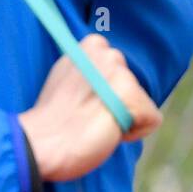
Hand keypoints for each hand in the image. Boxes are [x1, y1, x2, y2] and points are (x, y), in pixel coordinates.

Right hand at [18, 33, 162, 181]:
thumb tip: (109, 81)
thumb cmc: (50, 121)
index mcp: (90, 47)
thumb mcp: (67, 82)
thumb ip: (91, 74)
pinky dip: (134, 133)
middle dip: (117, 103)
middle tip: (87, 117)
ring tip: (93, 125)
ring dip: (123, 119)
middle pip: (131, 84)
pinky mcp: (131, 96)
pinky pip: (152, 119)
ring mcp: (120, 73)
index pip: (117, 68)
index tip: (82, 103)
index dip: (105, 91)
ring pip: (141, 103)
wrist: (40, 144)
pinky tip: (107, 133)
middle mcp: (107, 53)